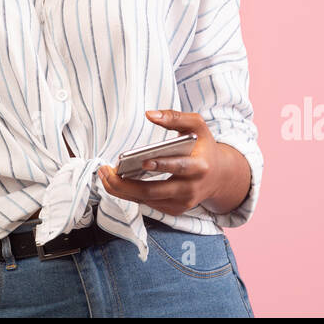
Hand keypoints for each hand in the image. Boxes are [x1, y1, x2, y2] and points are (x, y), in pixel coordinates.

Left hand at [98, 110, 228, 216]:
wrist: (219, 176)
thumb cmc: (204, 146)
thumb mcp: (197, 125)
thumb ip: (175, 117)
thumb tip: (149, 114)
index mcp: (200, 166)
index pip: (180, 168)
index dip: (162, 166)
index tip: (143, 161)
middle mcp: (191, 189)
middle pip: (155, 191)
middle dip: (126, 184)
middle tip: (106, 171)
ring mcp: (182, 203)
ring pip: (147, 201)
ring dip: (122, 190)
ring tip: (104, 175)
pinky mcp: (174, 210)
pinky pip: (148, 204)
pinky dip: (129, 194)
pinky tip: (116, 182)